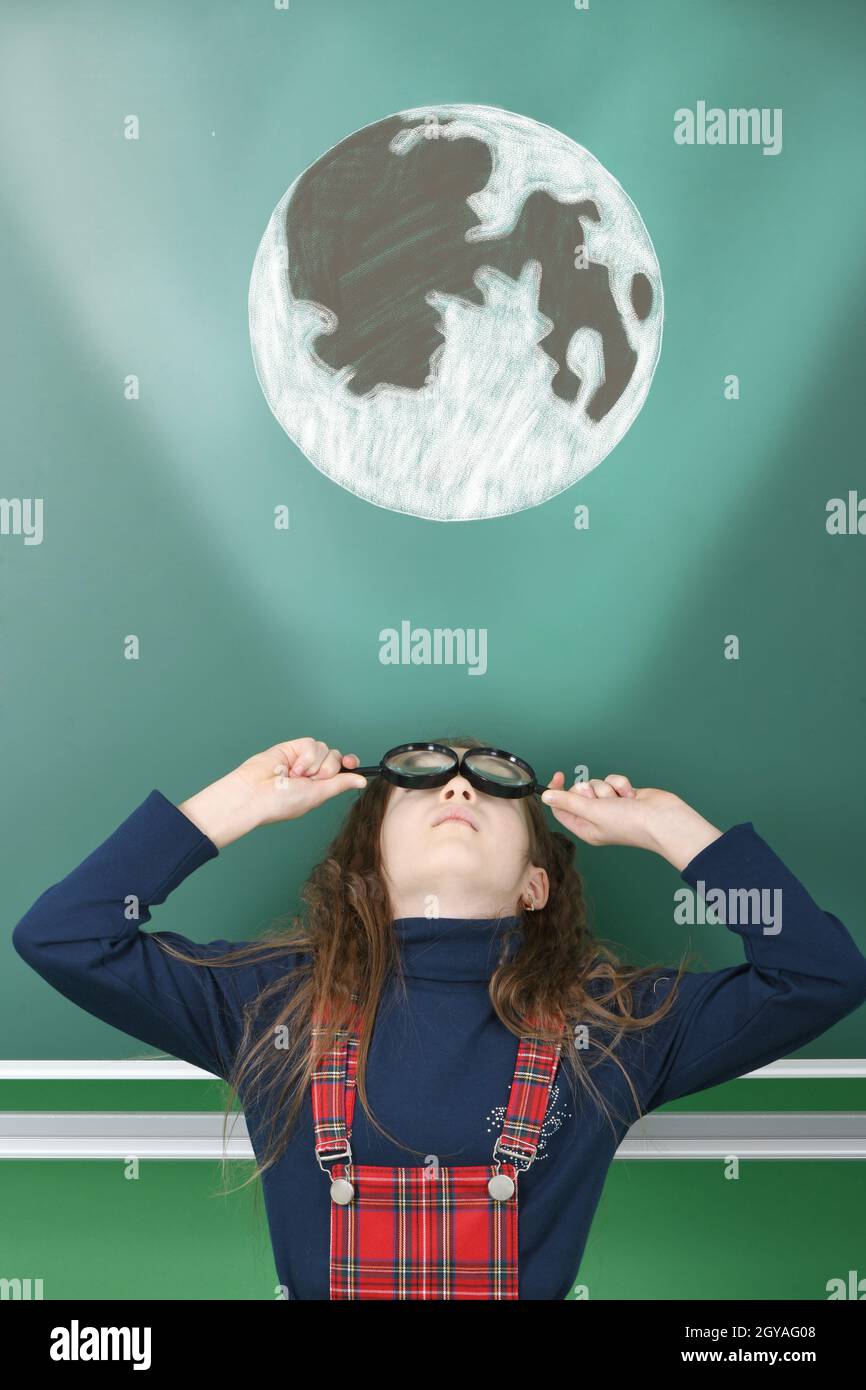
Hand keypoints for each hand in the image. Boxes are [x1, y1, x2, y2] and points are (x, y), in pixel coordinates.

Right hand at [177, 738, 366, 848]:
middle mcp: (312, 771)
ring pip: (325, 749)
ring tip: (296, 776)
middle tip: (310, 780)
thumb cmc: (281, 802)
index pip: (342, 769)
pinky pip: (311, 744)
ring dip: (314, 764)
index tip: (351, 763)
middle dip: (327, 769)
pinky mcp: (292, 747)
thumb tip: (361, 781)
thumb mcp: (317, 795)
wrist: (255, 793)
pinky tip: (292, 768)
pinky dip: (305, 757)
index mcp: (320, 785)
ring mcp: (302, 759)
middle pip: (336, 757)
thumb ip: (340, 784)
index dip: (349, 764)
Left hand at [540, 773, 722, 871]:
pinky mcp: (623, 795)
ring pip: (597, 784)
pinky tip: (631, 796)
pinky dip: (621, 785)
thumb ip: (568, 802)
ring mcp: (611, 806)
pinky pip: (613, 780)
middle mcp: (596, 818)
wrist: (662, 819)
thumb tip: (546, 796)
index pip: (562, 808)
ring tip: (620, 800)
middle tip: (601, 799)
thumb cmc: (629, 823)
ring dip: (608, 788)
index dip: (558, 791)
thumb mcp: (593, 811)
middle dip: (590, 790)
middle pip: (579, 793)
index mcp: (585, 828)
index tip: (559, 776)